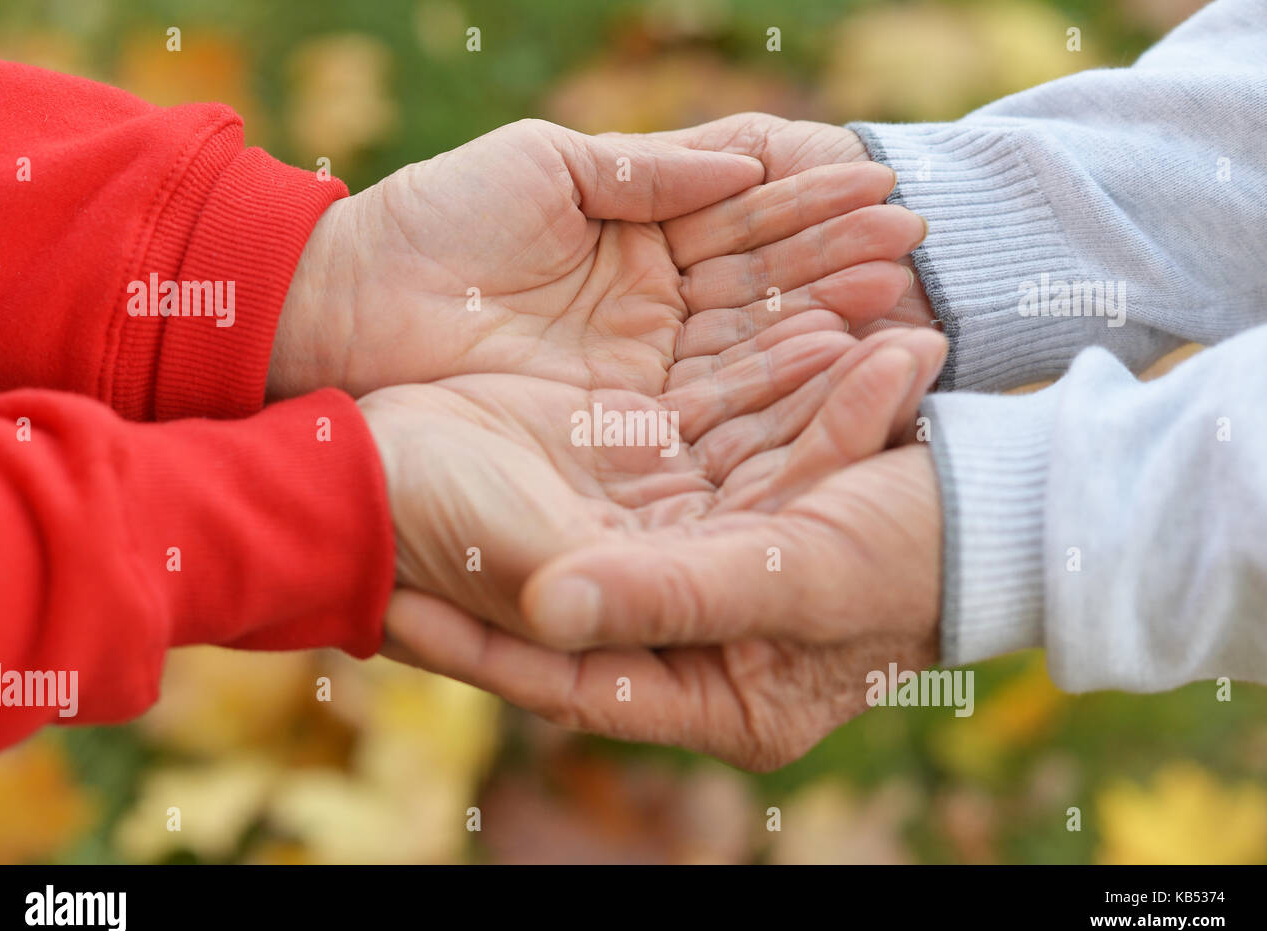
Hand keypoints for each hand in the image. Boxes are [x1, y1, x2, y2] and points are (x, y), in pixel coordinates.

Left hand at [270, 118, 925, 397]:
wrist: (345, 308)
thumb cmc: (436, 222)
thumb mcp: (548, 167)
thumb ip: (649, 170)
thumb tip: (752, 160)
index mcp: (638, 236)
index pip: (744, 222)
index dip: (813, 209)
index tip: (887, 194)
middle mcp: (653, 312)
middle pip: (763, 290)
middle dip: (840, 270)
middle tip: (920, 258)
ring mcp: (641, 375)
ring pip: (750, 349)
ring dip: (825, 328)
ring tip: (905, 310)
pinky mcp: (621, 434)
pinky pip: (710, 411)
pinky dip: (773, 392)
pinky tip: (838, 368)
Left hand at [379, 327, 946, 770]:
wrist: (997, 501)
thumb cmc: (913, 555)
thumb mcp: (793, 574)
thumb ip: (671, 596)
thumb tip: (543, 613)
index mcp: (716, 701)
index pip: (567, 681)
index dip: (476, 649)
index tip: (387, 612)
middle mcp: (696, 657)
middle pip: (559, 634)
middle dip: (471, 600)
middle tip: (367, 568)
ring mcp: (696, 593)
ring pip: (580, 574)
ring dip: (502, 549)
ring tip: (408, 516)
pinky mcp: (706, 535)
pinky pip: (617, 524)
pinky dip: (561, 502)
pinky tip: (492, 475)